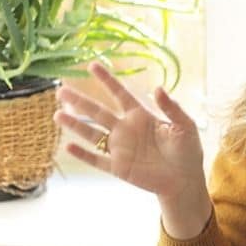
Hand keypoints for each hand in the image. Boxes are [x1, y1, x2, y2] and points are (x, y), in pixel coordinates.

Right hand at [54, 63, 210, 237]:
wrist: (185, 180)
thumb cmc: (187, 150)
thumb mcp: (185, 126)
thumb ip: (172, 108)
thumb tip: (158, 87)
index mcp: (141, 116)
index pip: (120, 94)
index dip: (107, 80)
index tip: (92, 65)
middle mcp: (126, 129)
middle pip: (98, 111)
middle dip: (80, 101)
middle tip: (61, 89)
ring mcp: (120, 148)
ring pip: (92, 133)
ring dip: (75, 125)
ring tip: (57, 114)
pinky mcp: (118, 167)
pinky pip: (97, 160)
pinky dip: (83, 154)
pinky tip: (68, 147)